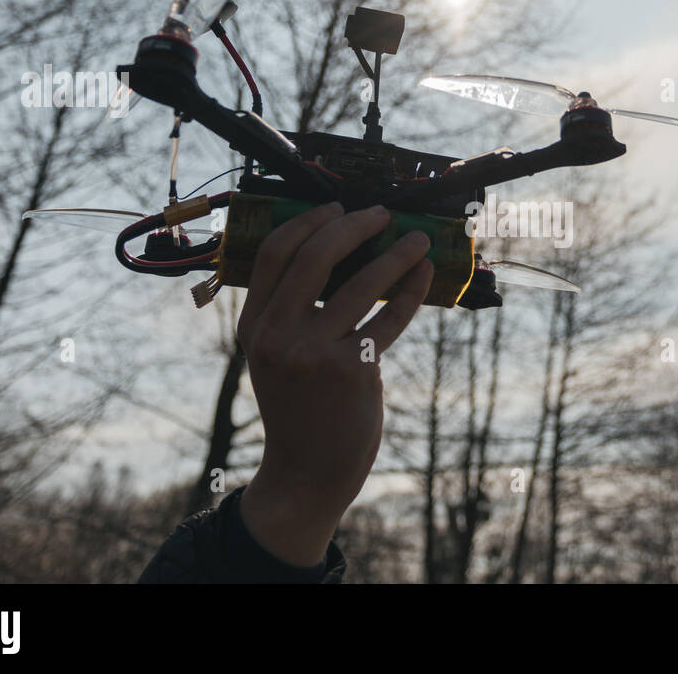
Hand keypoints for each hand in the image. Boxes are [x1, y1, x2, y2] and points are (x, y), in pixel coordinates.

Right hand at [236, 202, 433, 566]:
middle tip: (382, 214)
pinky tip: (424, 275)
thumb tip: (337, 249)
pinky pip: (389, 318)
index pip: (275, 253)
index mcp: (254, 325)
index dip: (310, 221)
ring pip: (361, 284)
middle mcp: (279, 336)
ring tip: (418, 240)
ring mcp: (314, 354)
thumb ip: (288, 310)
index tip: (339, 207)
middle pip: (315, 258)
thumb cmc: (300, 404)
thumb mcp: (274, 356)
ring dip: (396, 255)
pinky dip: (410, 291)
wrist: (308, 469)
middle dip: (354, 226)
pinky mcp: (352, 371)